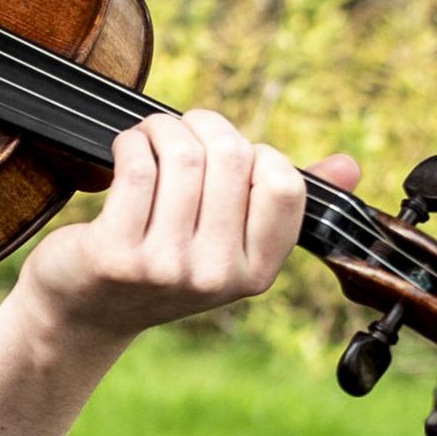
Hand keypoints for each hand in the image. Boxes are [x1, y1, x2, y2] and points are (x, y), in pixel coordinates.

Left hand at [17, 109, 362, 343]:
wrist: (86, 309)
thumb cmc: (162, 260)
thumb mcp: (227, 243)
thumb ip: (282, 202)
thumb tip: (350, 164)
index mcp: (257, 272)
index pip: (284, 186)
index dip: (256, 152)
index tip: (228, 154)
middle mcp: (217, 274)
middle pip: (231, 158)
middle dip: (203, 126)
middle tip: (181, 129)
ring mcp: (167, 267)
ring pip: (182, 156)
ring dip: (161, 128)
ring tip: (150, 136)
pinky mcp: (117, 254)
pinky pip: (138, 165)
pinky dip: (132, 141)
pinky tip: (127, 149)